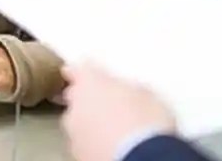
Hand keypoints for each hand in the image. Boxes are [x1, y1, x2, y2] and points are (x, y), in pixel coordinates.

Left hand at [61, 63, 175, 160]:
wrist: (144, 159)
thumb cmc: (147, 124)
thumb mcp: (146, 94)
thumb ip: (125, 87)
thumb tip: (126, 92)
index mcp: (89, 83)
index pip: (78, 69)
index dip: (88, 74)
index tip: (94, 76)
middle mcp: (76, 106)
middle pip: (78, 98)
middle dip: (92, 101)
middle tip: (115, 107)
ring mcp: (74, 133)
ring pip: (79, 123)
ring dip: (93, 125)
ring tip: (117, 132)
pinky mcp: (78, 155)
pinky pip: (84, 144)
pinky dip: (94, 144)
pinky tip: (113, 147)